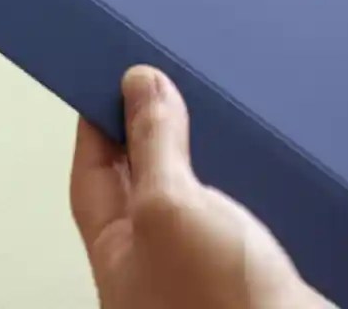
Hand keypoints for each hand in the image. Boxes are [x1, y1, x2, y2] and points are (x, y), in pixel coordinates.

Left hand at [70, 65, 327, 308]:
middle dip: (148, 133)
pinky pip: (231, 213)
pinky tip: (255, 166)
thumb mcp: (171, 207)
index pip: (92, 174)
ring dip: (199, 155)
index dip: (98, 122)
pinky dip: (237, 182)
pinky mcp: (247, 270)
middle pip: (139, 182)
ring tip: (210, 114)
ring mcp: (201, 268)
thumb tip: (140, 87)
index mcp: (117, 251)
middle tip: (162, 85)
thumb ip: (153, 146)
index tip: (110, 76)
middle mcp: (154, 262)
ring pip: (189, 196)